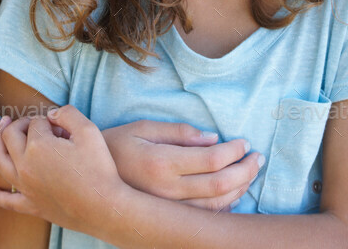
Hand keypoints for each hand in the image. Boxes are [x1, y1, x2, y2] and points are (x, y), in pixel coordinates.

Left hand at [0, 108, 125, 234]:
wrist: (103, 206)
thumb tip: (51, 113)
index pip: (36, 122)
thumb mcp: (88, 130)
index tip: (61, 125)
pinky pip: (6, 200)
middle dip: (18, 124)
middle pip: (10, 136)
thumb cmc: (98, 167)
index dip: (49, 119)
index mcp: (38, 145)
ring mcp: (25, 187)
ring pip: (0, 162)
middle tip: (28, 120)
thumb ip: (68, 113)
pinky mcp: (30, 205)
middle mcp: (25, 165)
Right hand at [103, 120, 259, 210]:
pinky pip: (202, 219)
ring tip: (250, 173)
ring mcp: (167, 210)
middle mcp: (166, 191)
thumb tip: (212, 138)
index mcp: (161, 163)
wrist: (89, 181)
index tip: (244, 142)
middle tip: (257, 157)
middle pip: (219, 185)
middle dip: (244, 171)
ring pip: (215, 206)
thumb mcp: (143, 128)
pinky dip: (224, 208)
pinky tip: (233, 195)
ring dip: (238, 189)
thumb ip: (179, 133)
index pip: (212, 160)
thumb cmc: (116, 145)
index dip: (234, 151)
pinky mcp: (165, 219)